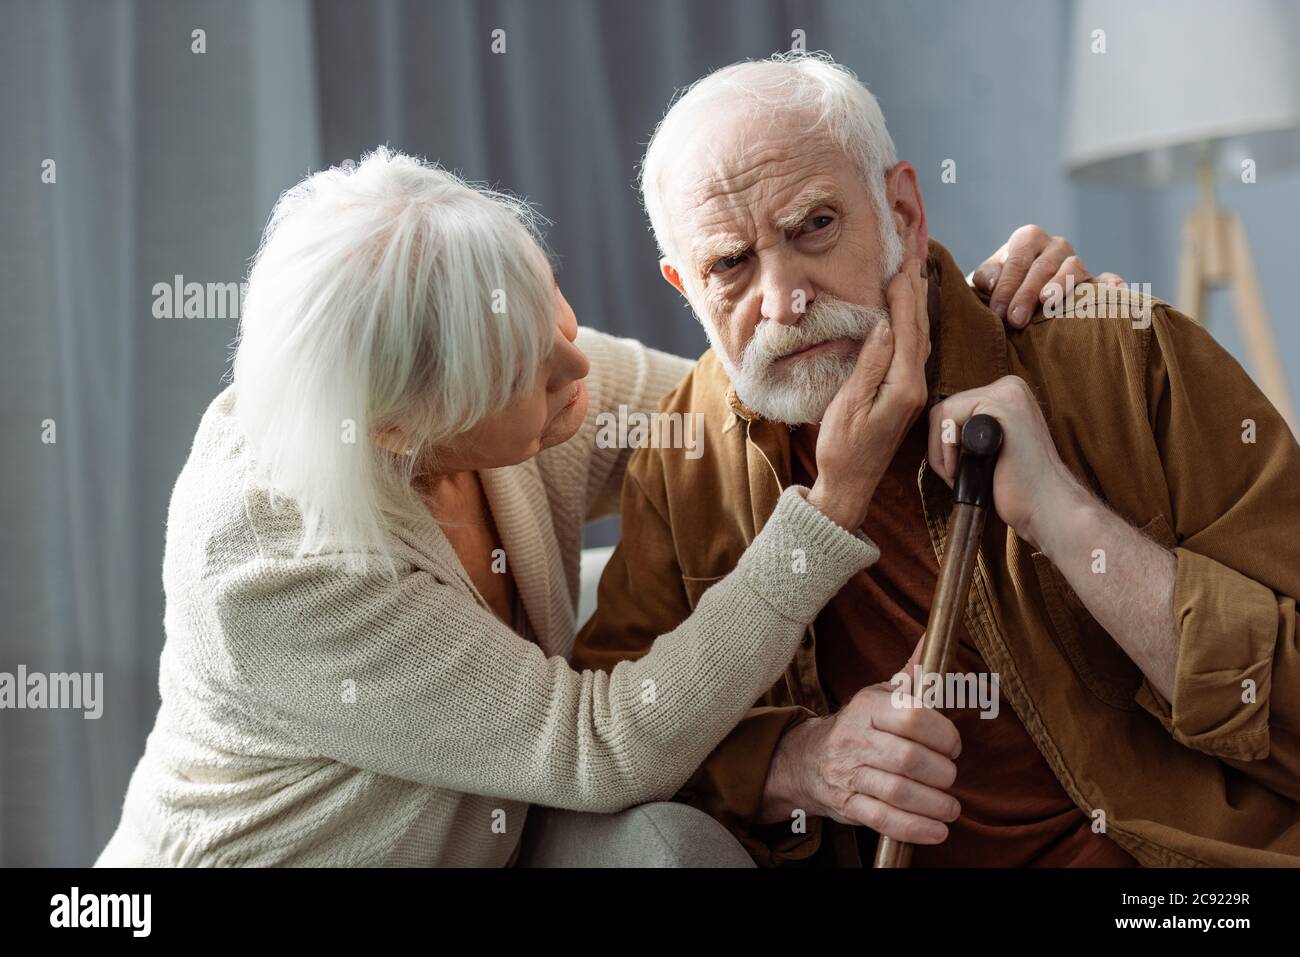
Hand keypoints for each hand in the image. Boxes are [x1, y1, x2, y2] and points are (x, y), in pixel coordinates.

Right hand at [760, 636, 961, 842]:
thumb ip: (914, 672)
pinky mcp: (847, 804)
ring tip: (950, 808)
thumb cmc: (860, 725)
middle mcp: (855, 739)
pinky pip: (883, 820)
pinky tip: (937, 830)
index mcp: (868, 707)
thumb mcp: (882, 694)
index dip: (943, 734)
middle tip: (950, 777)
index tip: (953, 746)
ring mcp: (849, 774)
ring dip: (933, 804)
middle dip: (941, 772)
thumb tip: (936, 635)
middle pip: (908, 759)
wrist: (808, 759)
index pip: (912, 717)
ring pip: (897, 792)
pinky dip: (915, 828)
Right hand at [806, 256, 930, 530]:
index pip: (908, 327)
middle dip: (915, 287)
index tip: (899, 261)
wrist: (849, 486)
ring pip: (919, 336)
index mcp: (904, 385)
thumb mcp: (850, 405)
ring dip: (915, 301)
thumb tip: (884, 324)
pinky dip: (910, 322)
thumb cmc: (843, 449)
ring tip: (911, 272)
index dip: (904, 292)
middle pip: (920, 326)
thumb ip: (870, 364)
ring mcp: (911, 390)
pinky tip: (906, 310)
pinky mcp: (903, 394)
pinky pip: (912, 348)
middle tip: (910, 253)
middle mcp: (914, 385)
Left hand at [927, 375, 1086, 550]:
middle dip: (941, 448)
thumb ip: (970, 432)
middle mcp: (1009, 386)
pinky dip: (945, 449)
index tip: (958, 470)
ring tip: (961, 475)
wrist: (1048, 506)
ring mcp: (1007, 392)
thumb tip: (936, 429)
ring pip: (943, 414)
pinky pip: (948, 418)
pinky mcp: (1000, 406)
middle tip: (957, 476)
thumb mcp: (991, 448)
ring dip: (941, 453)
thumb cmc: (1019, 487)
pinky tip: (963, 470)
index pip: (954, 409)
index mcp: (1008, 394)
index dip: (945, 444)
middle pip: (945, 410)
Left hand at [972, 224, 1125, 328]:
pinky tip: (1115, 292)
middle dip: (1027, 293)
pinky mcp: (1094, 280)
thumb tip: (993, 283)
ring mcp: (1076, 262)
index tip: (998, 312)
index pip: (1018, 259)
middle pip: (1043, 266)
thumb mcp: (988, 278)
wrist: (1017, 292)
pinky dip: (1111, 285)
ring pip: (1073, 269)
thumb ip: (987, 277)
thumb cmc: (1000, 286)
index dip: (1007, 286)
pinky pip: (1106, 280)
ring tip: (1048, 302)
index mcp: (1028, 238)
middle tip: (1016, 319)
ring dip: (1060, 286)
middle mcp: (1055, 246)